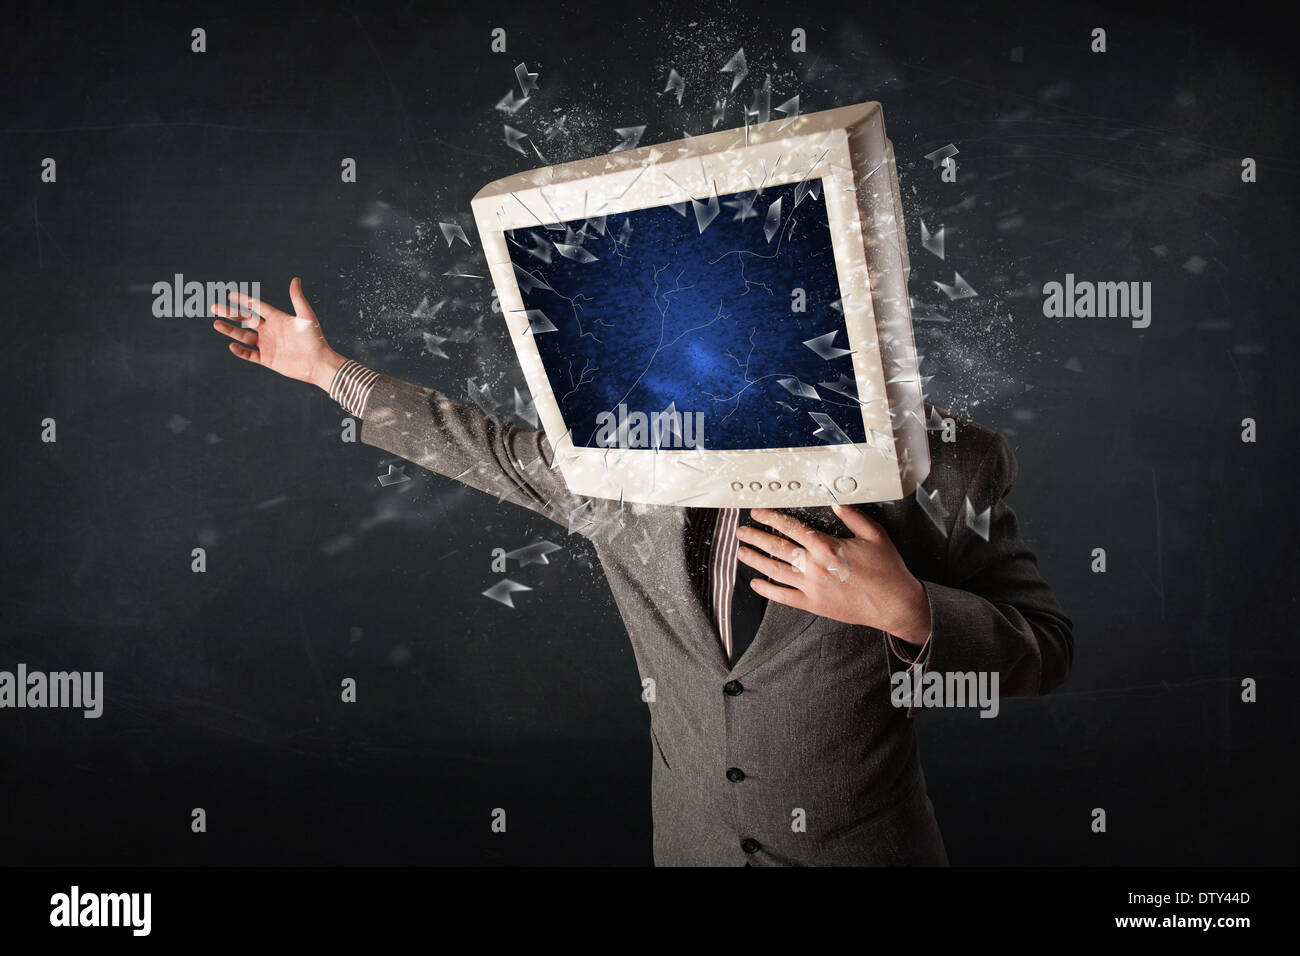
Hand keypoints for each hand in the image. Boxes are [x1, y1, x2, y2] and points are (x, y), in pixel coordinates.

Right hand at [211, 277, 344, 390]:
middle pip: (246, 320)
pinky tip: (231, 344)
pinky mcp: (268, 359)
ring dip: (230, 330)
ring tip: (216, 324)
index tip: (230, 295)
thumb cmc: (315, 339)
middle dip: (230, 313)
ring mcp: (268, 345)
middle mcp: (270, 330)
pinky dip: (240, 350)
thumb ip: (297, 298)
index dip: (243, 300)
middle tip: (214, 307)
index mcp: (278, 318)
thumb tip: (296, 279)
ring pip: (244, 336)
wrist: (319, 363)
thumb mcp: (306, 316)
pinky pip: (249, 354)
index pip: (256, 306)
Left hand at [735, 505, 931, 644]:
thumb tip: (836, 503)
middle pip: (778, 548)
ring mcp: (812, 587)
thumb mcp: (875, 536)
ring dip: (756, 561)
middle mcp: (815, 567)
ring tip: (742, 553)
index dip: (771, 518)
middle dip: (756, 537)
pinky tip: (757, 584)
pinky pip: (784, 597)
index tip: (759, 513)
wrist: (894, 604)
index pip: (792, 528)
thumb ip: (853, 517)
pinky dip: (768, 591)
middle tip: (743, 532)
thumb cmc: (887, 571)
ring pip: (776, 571)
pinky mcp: (814, 604)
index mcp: (828, 547)